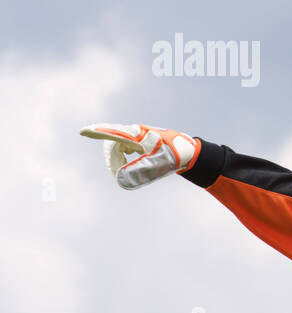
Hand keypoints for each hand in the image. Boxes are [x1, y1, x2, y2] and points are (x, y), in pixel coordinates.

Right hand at [78, 123, 199, 189]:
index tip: (83, 131)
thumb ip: (140, 171)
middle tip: (120, 176)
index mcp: (139, 134)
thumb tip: (119, 180)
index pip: (115, 132)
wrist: (187, 151)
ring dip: (117, 163)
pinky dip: (121, 161)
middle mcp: (134, 132)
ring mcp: (133, 136)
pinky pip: (119, 151)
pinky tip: (129, 166)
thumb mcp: (159, 165)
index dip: (99, 132)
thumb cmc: (174, 155)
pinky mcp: (134, 142)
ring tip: (132, 172)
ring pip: (115, 149)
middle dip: (113, 162)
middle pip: (112, 146)